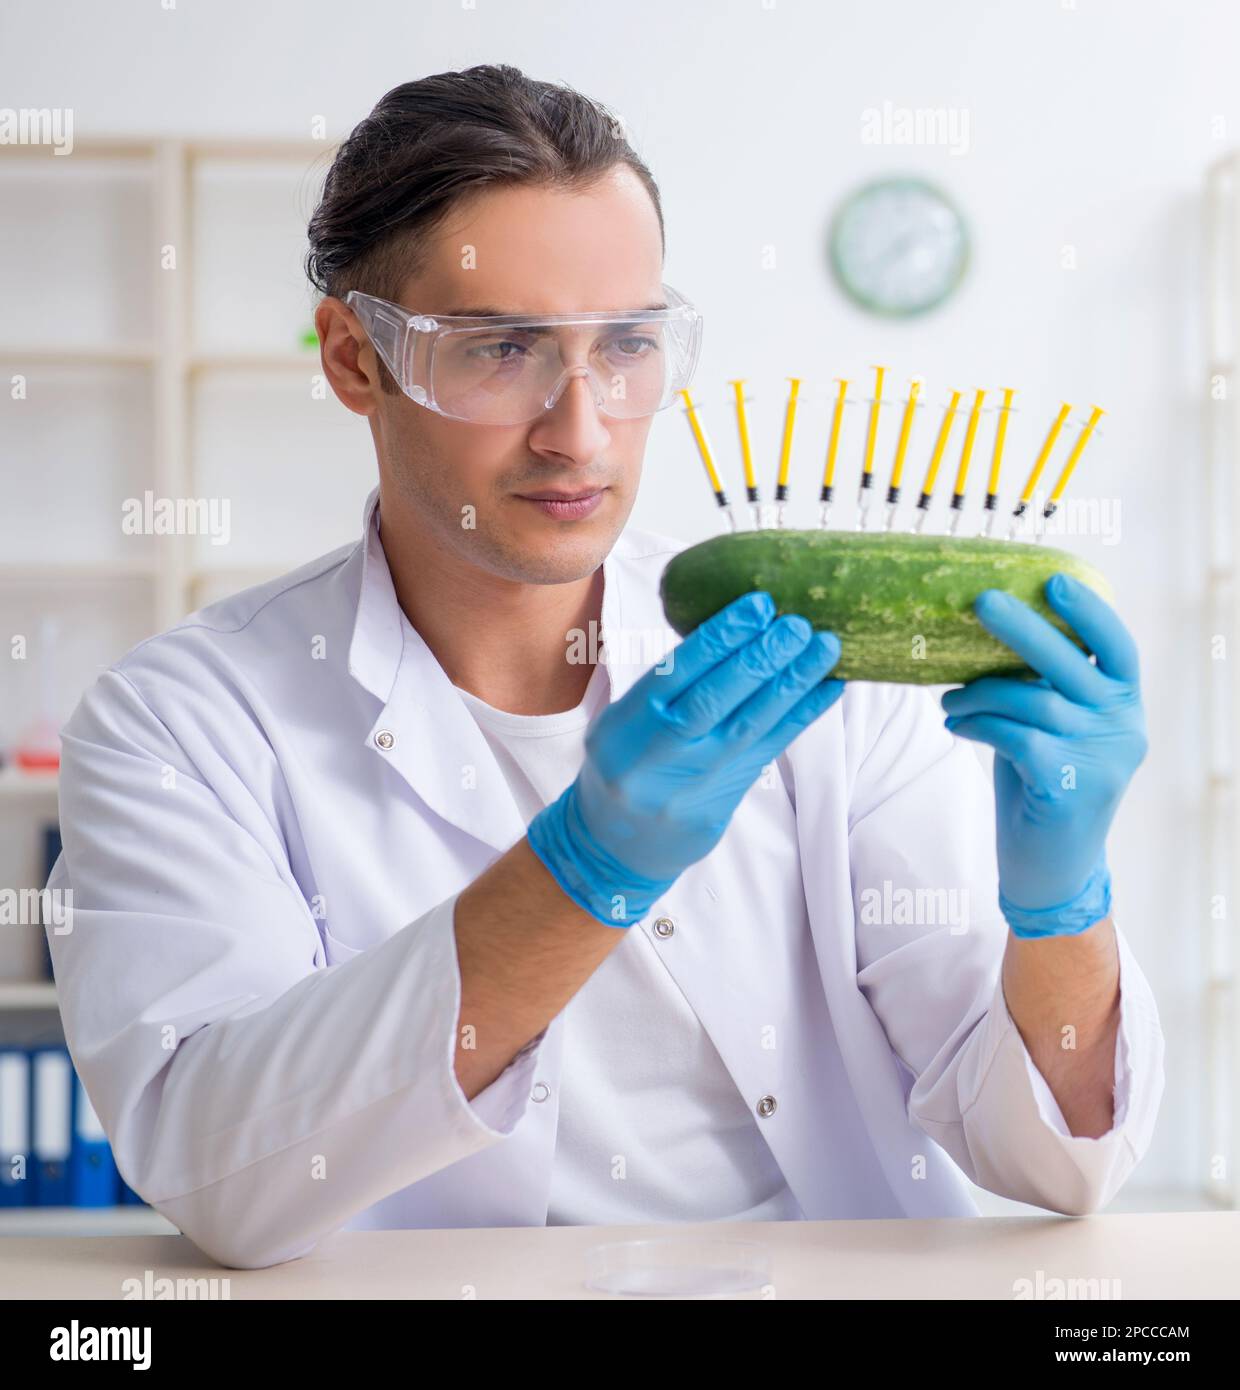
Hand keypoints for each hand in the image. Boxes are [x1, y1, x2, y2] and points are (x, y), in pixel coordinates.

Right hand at [527, 591, 843, 925]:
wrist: (615, 845)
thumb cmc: (622, 765)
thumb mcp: (619, 724)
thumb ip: (664, 687)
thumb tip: (730, 630)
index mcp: (626, 727)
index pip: (676, 673)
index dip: (720, 638)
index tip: (758, 605)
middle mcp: (658, 756)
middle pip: (716, 700)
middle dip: (761, 658)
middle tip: (798, 623)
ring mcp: (694, 783)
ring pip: (750, 726)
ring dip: (793, 682)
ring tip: (825, 647)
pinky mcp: (725, 801)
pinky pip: (769, 751)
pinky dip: (801, 716)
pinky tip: (829, 688)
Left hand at [940, 573, 1147, 938]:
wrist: (1050, 867)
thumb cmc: (1040, 784)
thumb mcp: (1050, 728)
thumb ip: (1040, 687)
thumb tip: (985, 631)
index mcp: (1123, 704)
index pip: (1118, 646)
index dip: (1090, 611)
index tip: (1053, 581)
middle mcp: (1123, 727)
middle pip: (1069, 664)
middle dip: (1021, 629)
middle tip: (979, 601)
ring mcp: (1102, 760)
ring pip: (1031, 702)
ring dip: (978, 693)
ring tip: (948, 701)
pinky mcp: (1070, 788)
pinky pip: (1014, 737)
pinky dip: (978, 725)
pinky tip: (955, 726)